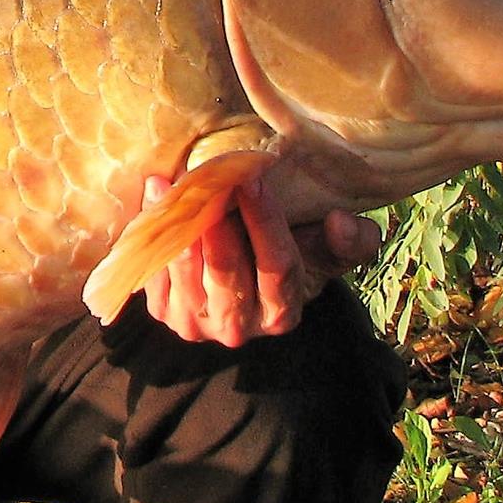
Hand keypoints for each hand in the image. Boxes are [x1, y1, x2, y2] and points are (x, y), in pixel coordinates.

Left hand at [140, 173, 379, 346]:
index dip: (265, 220)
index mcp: (282, 312)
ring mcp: (196, 324)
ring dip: (178, 221)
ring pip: (186, 268)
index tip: (253, 178)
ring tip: (173, 181)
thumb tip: (341, 222)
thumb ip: (350, 242)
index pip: (276, 265)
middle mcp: (239, 327)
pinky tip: (155, 194)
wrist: (241, 295)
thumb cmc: (288, 261)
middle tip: (208, 175)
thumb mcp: (325, 256)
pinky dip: (152, 231)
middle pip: (226, 268)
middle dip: (218, 218)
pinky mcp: (163, 312)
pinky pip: (155, 269)